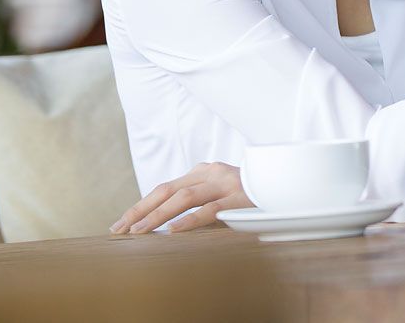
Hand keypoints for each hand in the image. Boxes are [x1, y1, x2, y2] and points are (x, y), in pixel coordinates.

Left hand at [109, 162, 252, 233]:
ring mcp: (225, 184)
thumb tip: (165, 225)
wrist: (284, 184)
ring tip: (140, 231)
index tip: (121, 224)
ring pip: (184, 198)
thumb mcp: (220, 195)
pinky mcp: (239, 198)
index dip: (141, 205)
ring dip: (158, 216)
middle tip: (120, 229)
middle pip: (167, 190)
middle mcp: (210, 173)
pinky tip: (173, 231)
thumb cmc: (249, 196)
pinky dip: (190, 220)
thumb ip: (197, 203)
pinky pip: (210, 209)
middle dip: (140, 210)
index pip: (164, 188)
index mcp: (203, 172)